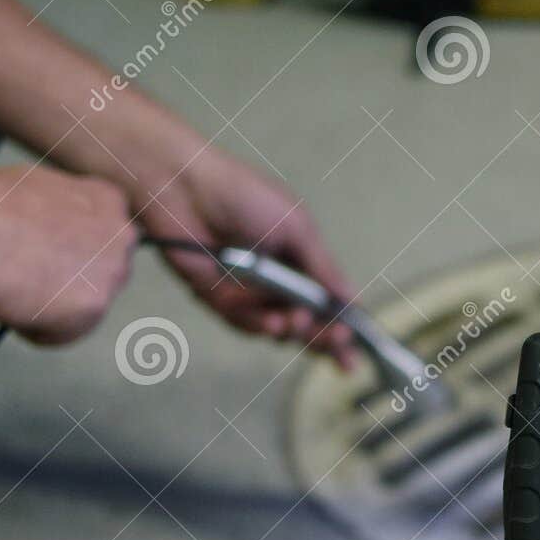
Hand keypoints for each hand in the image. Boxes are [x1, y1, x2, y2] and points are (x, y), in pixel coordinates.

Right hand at [0, 165, 138, 344]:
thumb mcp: (34, 191)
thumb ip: (61, 216)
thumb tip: (55, 236)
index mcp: (108, 199)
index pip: (107, 239)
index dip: (73, 251)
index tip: (49, 255)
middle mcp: (122, 234)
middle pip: (103, 275)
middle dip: (73, 282)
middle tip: (29, 277)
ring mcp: (112, 271)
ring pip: (84, 307)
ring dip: (53, 307)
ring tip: (12, 285)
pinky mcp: (95, 306)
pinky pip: (63, 333)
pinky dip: (36, 329)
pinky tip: (12, 303)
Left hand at [136, 147, 355, 366]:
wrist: (185, 189)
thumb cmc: (243, 196)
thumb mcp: (297, 229)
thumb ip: (325, 269)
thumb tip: (354, 301)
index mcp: (299, 259)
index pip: (327, 301)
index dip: (342, 326)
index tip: (354, 349)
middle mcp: (275, 280)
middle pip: (306, 323)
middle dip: (323, 337)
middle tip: (336, 342)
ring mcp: (248, 292)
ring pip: (278, 330)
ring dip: (292, 331)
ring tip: (296, 321)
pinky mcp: (219, 300)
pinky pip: (245, 325)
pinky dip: (260, 326)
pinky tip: (271, 323)